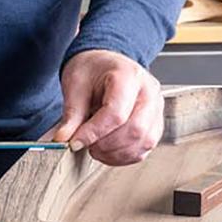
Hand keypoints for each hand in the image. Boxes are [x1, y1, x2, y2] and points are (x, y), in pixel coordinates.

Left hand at [43, 50, 162, 165]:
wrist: (106, 65)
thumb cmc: (93, 71)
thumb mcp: (75, 85)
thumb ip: (72, 113)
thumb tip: (64, 139)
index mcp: (129, 75)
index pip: (116, 112)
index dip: (94, 132)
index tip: (75, 142)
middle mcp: (149, 91)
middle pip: (135, 129)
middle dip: (106, 145)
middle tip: (85, 144)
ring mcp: (157, 108)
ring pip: (144, 141)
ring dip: (116, 153)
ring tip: (96, 147)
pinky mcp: (156, 123)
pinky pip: (145, 148)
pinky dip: (125, 155)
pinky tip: (108, 150)